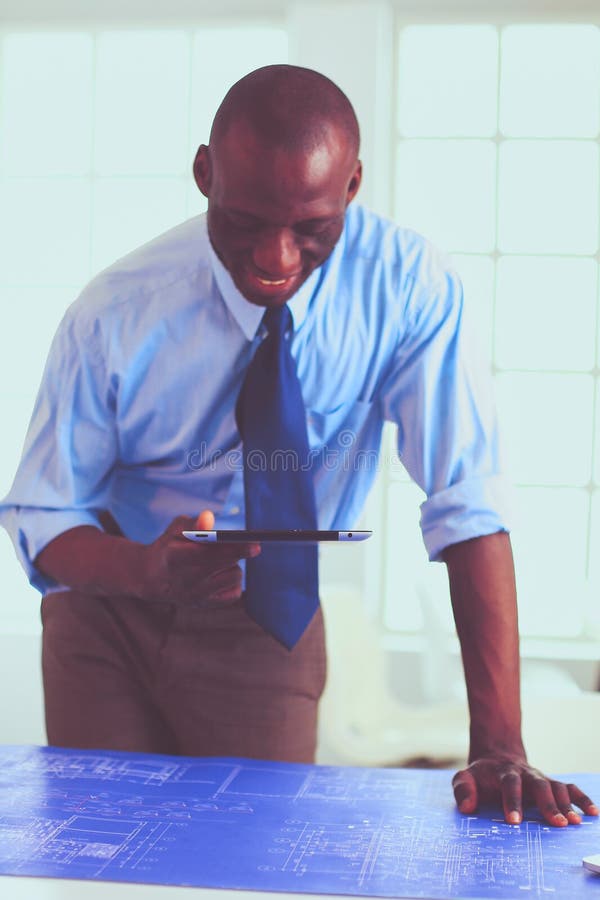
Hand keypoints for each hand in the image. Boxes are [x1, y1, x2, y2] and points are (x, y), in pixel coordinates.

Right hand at [138, 509, 259, 605]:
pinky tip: (223, 574)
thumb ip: (194, 523)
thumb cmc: (169, 546)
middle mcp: (185, 580)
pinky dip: (233, 582)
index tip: (255, 542)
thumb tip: (209, 518)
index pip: (208, 553)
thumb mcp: (176, 529)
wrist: (151, 578)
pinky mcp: (205, 605)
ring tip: (224, 559)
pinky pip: (234, 593)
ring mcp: (196, 596)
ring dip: (234, 565)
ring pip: (234, 576)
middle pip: (224, 565)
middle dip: (240, 552)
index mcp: (174, 558)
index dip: (233, 547)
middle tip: (254, 545)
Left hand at [453, 755, 598, 825]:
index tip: (514, 822)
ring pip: (556, 786)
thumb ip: (463, 788)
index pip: (509, 785)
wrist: (497, 757)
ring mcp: (541, 778)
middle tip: (557, 823)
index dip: (512, 802)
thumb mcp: (465, 777)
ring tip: (575, 822)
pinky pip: (569, 788)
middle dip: (548, 804)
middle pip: (538, 785)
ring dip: (567, 804)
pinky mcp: (551, 783)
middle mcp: (526, 774)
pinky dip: (582, 798)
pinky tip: (593, 812)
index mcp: (504, 773)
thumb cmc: (481, 776)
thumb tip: (467, 806)